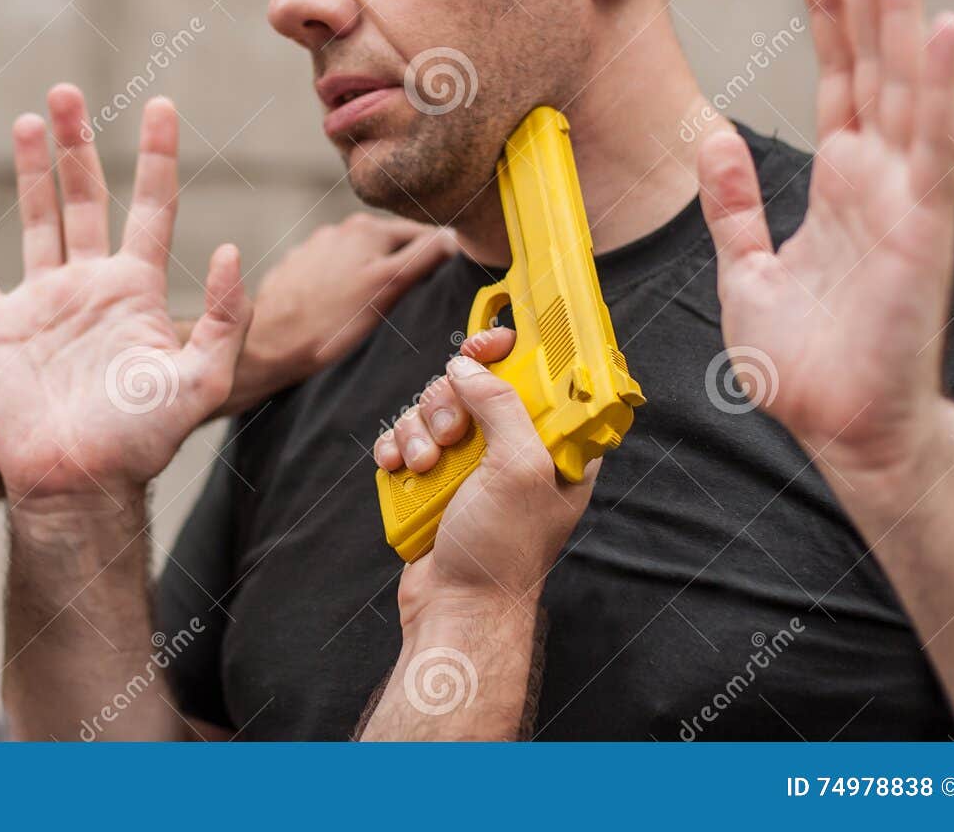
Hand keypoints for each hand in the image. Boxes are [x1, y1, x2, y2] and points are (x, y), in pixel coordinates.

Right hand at [0, 85, 250, 503]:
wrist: (78, 484)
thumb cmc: (141, 440)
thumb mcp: (202, 380)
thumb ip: (223, 318)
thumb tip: (228, 250)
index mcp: (138, 290)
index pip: (152, 206)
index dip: (158, 155)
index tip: (162, 104)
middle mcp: (91, 286)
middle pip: (87, 198)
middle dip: (79, 145)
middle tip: (69, 92)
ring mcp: (44, 304)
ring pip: (35, 221)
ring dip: (31, 172)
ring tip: (28, 119)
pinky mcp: (0, 330)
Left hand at [222, 214, 456, 413]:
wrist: (267, 344)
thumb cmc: (329, 325)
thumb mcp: (387, 289)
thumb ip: (422, 257)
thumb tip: (453, 239)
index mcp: (369, 230)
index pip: (423, 235)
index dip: (438, 257)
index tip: (442, 280)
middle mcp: (343, 230)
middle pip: (392, 243)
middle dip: (403, 265)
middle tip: (406, 299)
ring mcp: (319, 245)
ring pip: (364, 256)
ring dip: (373, 272)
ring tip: (371, 307)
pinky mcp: (300, 263)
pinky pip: (336, 268)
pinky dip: (344, 281)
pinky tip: (340, 306)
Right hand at [373, 329, 598, 624]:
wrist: (457, 609)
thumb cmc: (503, 552)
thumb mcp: (519, 469)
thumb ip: (501, 405)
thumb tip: (468, 366)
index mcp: (555, 446)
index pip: (543, 375)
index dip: (515, 351)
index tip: (487, 344)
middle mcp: (515, 450)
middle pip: (475, 384)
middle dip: (452, 401)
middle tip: (451, 434)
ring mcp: (472, 465)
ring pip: (435, 409)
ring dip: (419, 429)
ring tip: (425, 466)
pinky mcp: (435, 480)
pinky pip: (407, 438)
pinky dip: (398, 447)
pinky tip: (400, 468)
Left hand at [696, 0, 953, 480]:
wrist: (840, 426)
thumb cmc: (803, 360)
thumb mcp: (746, 269)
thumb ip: (733, 204)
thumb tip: (713, 136)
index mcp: (838, 182)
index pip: (836, 78)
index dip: (828, 15)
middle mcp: (877, 176)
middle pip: (874, 62)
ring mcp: (904, 195)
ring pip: (906, 84)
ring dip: (900, 12)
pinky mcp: (922, 225)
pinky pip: (931, 143)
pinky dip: (937, 85)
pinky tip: (938, 26)